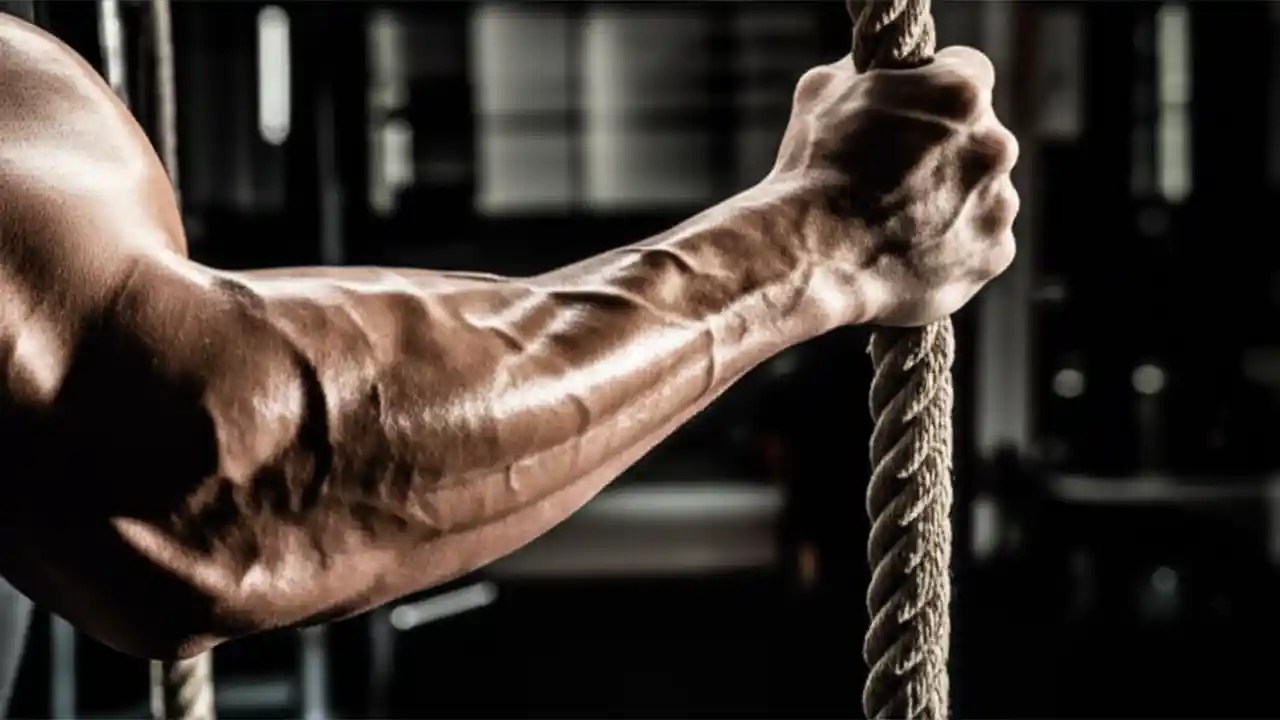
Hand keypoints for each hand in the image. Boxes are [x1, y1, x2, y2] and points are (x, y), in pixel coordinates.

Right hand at [770, 46, 1017, 326]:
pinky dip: (953, 246)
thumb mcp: (823, 91)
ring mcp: (999, 204)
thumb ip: (866, 73)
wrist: (813, 257)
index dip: (934, 91)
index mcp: (962, 93)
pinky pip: (980, 242)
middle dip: (945, 148)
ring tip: (896, 220)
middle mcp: (995, 144)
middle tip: (896, 173)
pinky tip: (910, 251)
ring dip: (952, 198)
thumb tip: (873, 72)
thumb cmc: (813, 171)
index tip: (912, 112)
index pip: (966, 71)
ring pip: (982, 191)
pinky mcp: (994, 254)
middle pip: (979, 135)